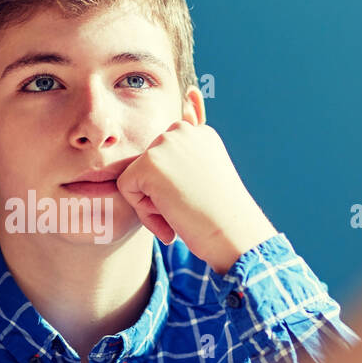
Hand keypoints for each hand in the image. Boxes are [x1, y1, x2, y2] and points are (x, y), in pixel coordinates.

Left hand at [115, 120, 276, 271]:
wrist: (234, 231)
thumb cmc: (222, 216)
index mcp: (200, 134)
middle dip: (161, 192)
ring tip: (181, 213)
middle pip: (149, 166)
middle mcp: (183, 130)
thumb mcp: (203, 181)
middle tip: (189, 209)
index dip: (173, 186)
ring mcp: (165, 143)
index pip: (165, 158)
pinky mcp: (149, 162)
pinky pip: (126, 187)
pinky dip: (143, 210)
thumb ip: (178, 169)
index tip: (197, 201)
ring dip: (152, 202)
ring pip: (137, 177)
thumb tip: (130, 172)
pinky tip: (170, 214)